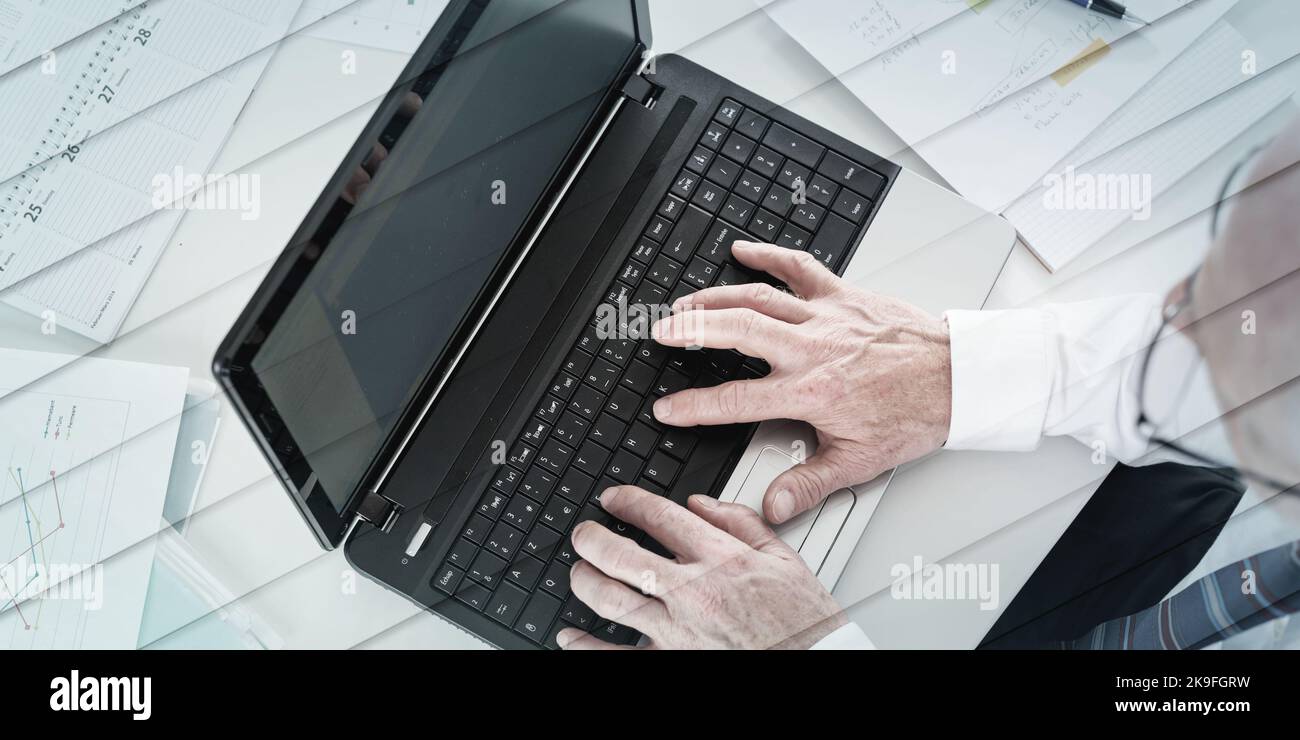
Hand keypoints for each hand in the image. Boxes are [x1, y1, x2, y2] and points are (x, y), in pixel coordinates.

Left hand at [556, 485, 845, 649]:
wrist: (817, 662)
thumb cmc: (805, 622)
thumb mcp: (786, 559)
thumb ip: (742, 523)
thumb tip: (703, 503)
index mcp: (721, 559)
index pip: (660, 517)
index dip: (628, 501)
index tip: (613, 498)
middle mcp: (693, 591)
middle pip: (622, 555)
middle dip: (592, 538)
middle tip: (582, 532)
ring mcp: (679, 630)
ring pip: (612, 599)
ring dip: (585, 582)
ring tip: (578, 572)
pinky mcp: (673, 661)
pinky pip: (618, 653)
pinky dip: (587, 644)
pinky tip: (571, 635)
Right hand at [650, 241, 951, 523]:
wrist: (957, 377)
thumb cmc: (913, 415)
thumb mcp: (860, 461)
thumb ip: (809, 484)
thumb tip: (772, 508)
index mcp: (810, 391)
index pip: (737, 399)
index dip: (695, 405)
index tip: (667, 408)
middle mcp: (810, 348)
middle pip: (737, 330)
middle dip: (692, 329)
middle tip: (661, 332)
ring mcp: (825, 316)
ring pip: (758, 297)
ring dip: (716, 297)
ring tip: (686, 303)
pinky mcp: (843, 294)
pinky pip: (799, 267)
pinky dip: (768, 254)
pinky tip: (742, 250)